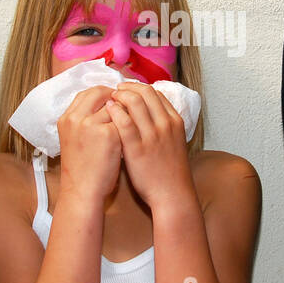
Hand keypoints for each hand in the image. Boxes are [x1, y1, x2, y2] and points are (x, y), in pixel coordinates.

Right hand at [57, 85, 122, 201]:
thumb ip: (85, 121)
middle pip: (99, 93)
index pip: (87, 93)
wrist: (83, 191)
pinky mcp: (107, 134)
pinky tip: (135, 133)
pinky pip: (125, 119)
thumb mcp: (75, 139)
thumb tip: (107, 105)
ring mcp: (91, 125)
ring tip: (133, 121)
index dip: (103, 93)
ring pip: (115, 105)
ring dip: (125, 111)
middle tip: (128, 104)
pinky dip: (131, 124)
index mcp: (67, 118)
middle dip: (116, 97)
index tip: (115, 98)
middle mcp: (76, 118)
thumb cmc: (83, 169)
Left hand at [106, 82, 194, 205]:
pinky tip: (108, 110)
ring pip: (135, 102)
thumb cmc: (169, 170)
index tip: (128, 89)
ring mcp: (152, 135)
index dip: (139, 87)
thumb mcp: (173, 141)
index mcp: (175, 121)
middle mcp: (165, 124)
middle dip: (128, 87)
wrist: (172, 194)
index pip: (156, 93)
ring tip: (110, 99)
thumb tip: (147, 112)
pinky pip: (124, 122)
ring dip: (120, 96)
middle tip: (116, 90)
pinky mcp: (138, 148)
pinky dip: (115, 112)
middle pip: (145, 92)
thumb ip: (162, 125)